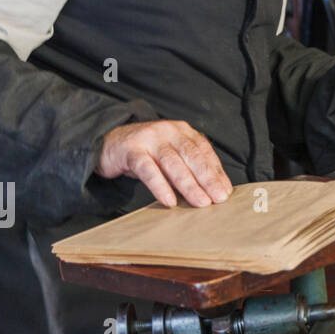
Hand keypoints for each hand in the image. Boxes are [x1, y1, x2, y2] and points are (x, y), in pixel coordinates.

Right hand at [96, 120, 233, 207]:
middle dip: (208, 179)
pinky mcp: (131, 149)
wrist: (108, 142)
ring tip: (200, 202)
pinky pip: (147, 169)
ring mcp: (150, 138)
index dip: (217, 172)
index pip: (204, 151)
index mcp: (183, 131)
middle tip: (219, 198)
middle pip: (192, 156)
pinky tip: (169, 200)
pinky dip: (160, 185)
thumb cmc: (146, 153)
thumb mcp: (169, 155)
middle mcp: (169, 131)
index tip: (226, 191)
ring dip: (188, 184)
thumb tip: (211, 190)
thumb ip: (187, 167)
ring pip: (173, 162)